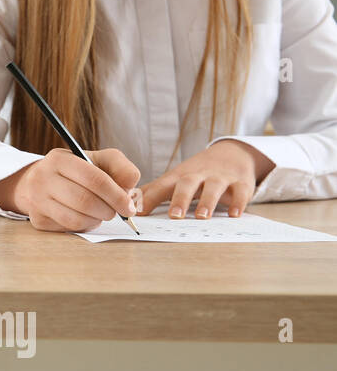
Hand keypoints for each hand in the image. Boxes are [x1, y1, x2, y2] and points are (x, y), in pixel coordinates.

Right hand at [0, 147, 139, 231]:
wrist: (41, 182)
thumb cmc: (77, 171)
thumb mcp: (99, 160)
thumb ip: (120, 168)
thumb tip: (129, 189)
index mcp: (59, 159)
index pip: (94, 179)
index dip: (116, 195)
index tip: (129, 207)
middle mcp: (42, 178)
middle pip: (85, 201)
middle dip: (108, 210)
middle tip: (115, 212)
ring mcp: (37, 200)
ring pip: (76, 219)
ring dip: (96, 219)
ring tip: (100, 212)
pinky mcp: (37, 219)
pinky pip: (69, 228)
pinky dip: (84, 225)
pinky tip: (85, 216)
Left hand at [138, 139, 273, 219]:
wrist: (232, 153)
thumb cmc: (198, 171)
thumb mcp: (176, 177)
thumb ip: (154, 191)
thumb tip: (129, 203)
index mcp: (179, 176)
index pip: (162, 186)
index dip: (149, 198)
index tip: (138, 212)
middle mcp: (198, 175)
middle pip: (187, 184)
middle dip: (180, 199)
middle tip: (174, 216)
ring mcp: (220, 178)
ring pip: (213, 187)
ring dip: (208, 202)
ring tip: (202, 217)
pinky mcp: (241, 182)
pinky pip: (241, 192)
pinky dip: (238, 203)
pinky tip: (234, 215)